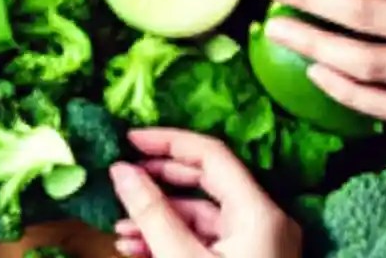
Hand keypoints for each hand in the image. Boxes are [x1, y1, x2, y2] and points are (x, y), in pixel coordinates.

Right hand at [110, 129, 301, 257]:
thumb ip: (151, 213)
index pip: (211, 154)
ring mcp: (258, 245)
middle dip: (158, 181)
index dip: (167, 141)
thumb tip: (121, 170)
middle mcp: (265, 222)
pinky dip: (172, 238)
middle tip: (121, 177)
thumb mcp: (182, 257)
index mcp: (259, 212)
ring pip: (200, 215)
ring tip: (120, 227)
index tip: (128, 139)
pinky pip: (206, 239)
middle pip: (206, 181)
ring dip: (157, 218)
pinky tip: (137, 247)